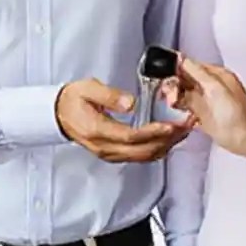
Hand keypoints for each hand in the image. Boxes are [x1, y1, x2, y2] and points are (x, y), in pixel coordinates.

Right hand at [55, 78, 192, 162]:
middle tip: (185, 126)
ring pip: (144, 156)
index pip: (130, 136)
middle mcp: (105, 147)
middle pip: (141, 151)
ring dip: (166, 145)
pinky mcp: (116, 154)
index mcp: (97, 131)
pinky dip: (159, 148)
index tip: (169, 125)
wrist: (59, 114)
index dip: (152, 132)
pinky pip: (141, 156)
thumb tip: (129, 103)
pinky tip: (170, 138)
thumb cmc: (73, 100)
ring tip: (183, 131)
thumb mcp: (87, 89)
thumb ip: (108, 95)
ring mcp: (110, 154)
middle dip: (167, 140)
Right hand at [163, 57, 245, 159]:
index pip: (188, 65)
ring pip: (182, 93)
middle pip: (183, 79)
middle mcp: (210, 86)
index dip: (175, 72)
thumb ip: (196, 72)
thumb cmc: (237, 116)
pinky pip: (186, 108)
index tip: (168, 81)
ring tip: (176, 106)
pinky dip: (180, 110)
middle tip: (172, 98)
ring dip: (175, 99)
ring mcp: (206, 101)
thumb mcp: (214, 88)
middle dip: (173, 86)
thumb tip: (180, 58)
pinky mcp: (203, 115)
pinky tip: (182, 115)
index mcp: (215, 75)